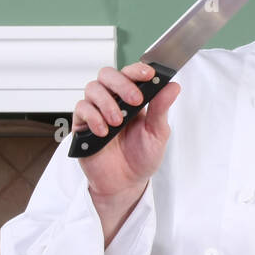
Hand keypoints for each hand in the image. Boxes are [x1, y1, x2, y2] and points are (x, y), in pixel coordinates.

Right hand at [72, 62, 180, 207]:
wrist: (125, 184)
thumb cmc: (141, 158)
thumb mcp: (157, 134)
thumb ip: (161, 109)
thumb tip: (172, 86)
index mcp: (132, 98)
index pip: (130, 74)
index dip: (137, 70)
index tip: (149, 75)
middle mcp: (113, 100)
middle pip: (108, 74)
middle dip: (122, 83)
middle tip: (135, 101)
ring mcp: (96, 111)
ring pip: (93, 88)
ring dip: (107, 102)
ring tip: (118, 122)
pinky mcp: (82, 125)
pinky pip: (81, 109)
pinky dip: (93, 117)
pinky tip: (104, 132)